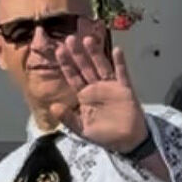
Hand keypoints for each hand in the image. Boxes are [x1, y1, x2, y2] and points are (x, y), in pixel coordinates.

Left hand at [52, 36, 146, 152]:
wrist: (128, 142)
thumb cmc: (105, 136)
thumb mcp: (82, 130)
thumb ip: (68, 119)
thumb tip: (53, 107)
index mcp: (85, 96)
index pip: (73, 77)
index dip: (67, 64)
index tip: (59, 50)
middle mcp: (96, 88)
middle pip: (85, 67)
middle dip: (78, 54)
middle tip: (70, 39)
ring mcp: (111, 87)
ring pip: (101, 66)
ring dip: (95, 53)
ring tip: (88, 39)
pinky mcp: (125, 89)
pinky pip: (122, 73)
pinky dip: (120, 62)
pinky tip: (116, 50)